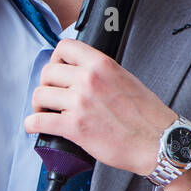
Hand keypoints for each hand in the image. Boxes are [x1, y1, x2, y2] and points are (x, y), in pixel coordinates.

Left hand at [23, 38, 179, 178]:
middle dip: (46, 85)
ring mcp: (80, 103)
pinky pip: (38, 121)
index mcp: (102, 65)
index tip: (58, 70)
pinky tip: (36, 127)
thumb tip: (79, 72)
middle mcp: (88, 80)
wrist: (158, 142)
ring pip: (39, 95)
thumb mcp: (125, 79)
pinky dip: (32, 125)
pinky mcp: (74, 127)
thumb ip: (100, 72)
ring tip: (45, 112)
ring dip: (38, 105)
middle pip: (47, 72)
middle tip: (52, 96)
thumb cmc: (146, 116)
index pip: (64, 47)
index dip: (56, 59)